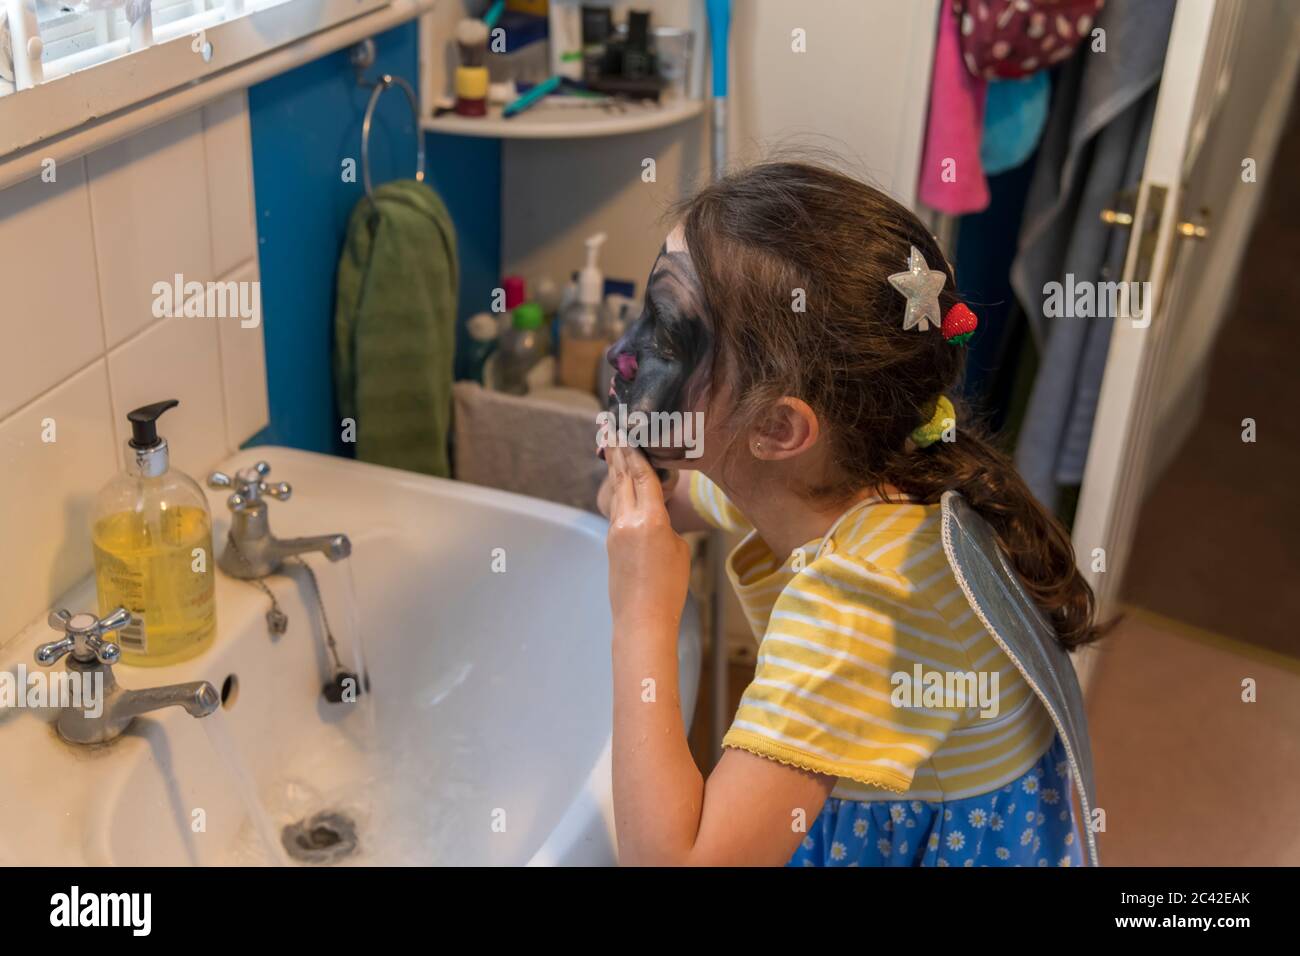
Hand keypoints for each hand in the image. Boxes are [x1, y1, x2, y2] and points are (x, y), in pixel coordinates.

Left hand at [603, 437, 690, 630]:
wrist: (642, 620)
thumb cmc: (670, 589)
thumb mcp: (679, 550)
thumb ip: (666, 525)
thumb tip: (655, 518)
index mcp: (650, 520)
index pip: (642, 476)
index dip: (635, 452)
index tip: (628, 431)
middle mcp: (627, 521)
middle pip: (621, 478)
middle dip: (617, 451)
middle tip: (609, 427)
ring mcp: (615, 532)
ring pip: (615, 492)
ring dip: (613, 468)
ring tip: (610, 447)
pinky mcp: (611, 543)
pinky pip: (616, 509)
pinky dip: (617, 491)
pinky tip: (618, 484)